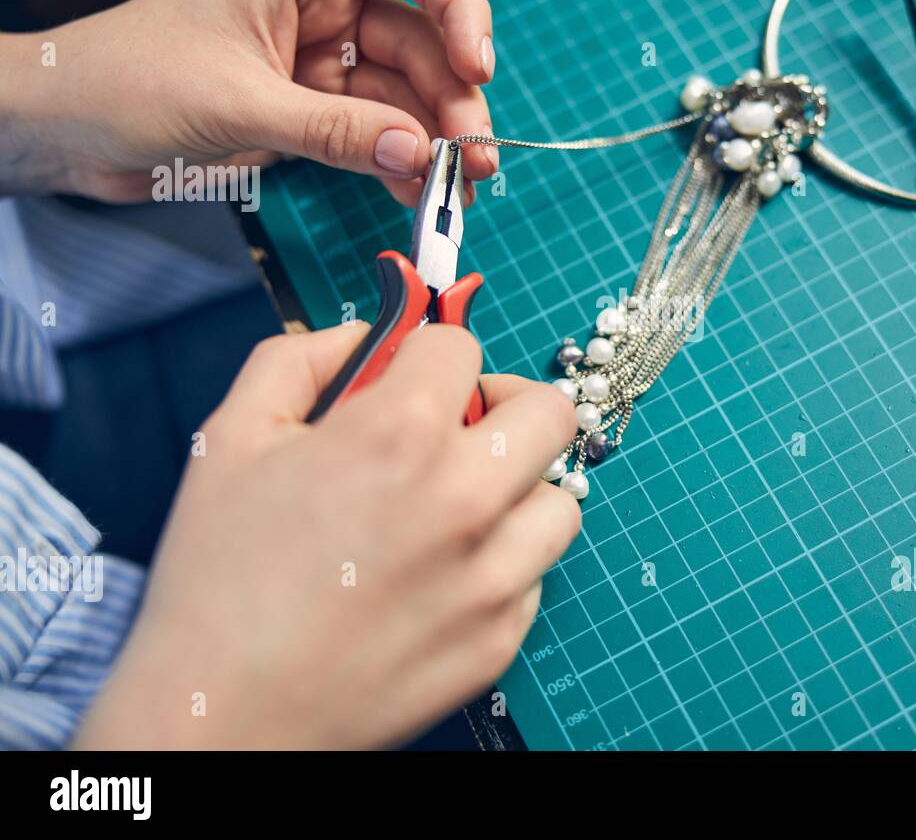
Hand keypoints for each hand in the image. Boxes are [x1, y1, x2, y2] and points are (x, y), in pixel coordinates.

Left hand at [0, 0, 497, 205]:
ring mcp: (319, 65)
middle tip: (474, 164)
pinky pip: (374, 135)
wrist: (66, 128)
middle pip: (421, 45)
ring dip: (435, 144)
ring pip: (404, 98)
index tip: (477, 70)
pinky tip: (418, 195)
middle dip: (453, 103)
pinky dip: (399, 165)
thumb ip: (334, 131)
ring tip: (457, 195)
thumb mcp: (238, 104)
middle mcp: (323, 11)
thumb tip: (419, 155)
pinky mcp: (310, 113)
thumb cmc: (130, 81)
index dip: (459, 9)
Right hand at [74, 325, 577, 748]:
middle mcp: (464, 498)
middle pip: (551, 411)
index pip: (463, 346)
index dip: (430, 354)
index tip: (415, 379)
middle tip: (465, 428)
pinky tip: (442, 578)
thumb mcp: (229, 439)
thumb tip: (360, 336)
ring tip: (460, 509)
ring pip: (560, 499)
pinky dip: (501, 565)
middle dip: (506, 404)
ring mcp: (493, 576)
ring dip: (518, 489)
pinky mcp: (501, 638)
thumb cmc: (217, 580)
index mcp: (397, 435)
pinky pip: (534, 575)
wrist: (220, 716)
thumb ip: (299, 361)